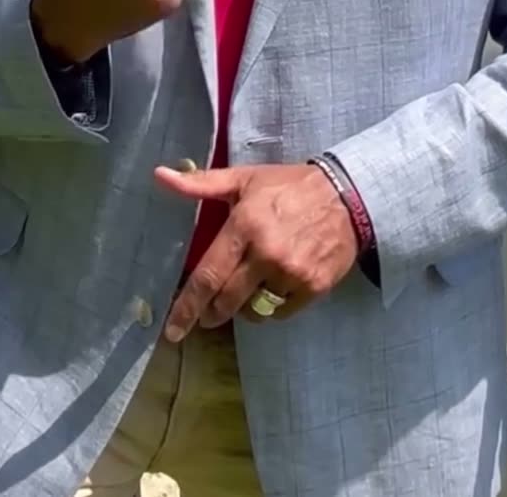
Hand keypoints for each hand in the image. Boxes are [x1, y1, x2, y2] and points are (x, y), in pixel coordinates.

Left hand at [156, 163, 358, 340]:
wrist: (346, 196)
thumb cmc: (288, 187)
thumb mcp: (244, 179)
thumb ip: (201, 183)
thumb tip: (160, 176)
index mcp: (245, 226)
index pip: (208, 276)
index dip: (187, 307)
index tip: (172, 330)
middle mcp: (266, 254)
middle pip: (226, 301)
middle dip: (210, 314)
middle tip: (205, 316)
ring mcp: (291, 274)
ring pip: (253, 310)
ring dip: (242, 307)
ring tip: (243, 292)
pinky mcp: (313, 288)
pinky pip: (280, 313)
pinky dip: (270, 307)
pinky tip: (271, 290)